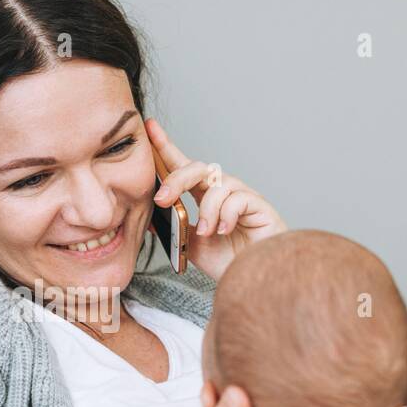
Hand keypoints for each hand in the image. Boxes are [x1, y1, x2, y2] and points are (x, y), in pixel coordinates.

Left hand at [145, 118, 286, 281]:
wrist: (249, 278)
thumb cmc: (226, 261)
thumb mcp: (188, 244)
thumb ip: (173, 228)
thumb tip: (147, 216)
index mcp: (203, 195)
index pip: (182, 165)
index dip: (166, 146)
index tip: (149, 127)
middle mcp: (222, 190)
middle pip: (198, 168)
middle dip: (176, 180)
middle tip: (162, 200)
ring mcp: (242, 195)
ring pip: (217, 185)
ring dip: (205, 210)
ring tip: (204, 232)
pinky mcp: (259, 205)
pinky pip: (237, 199)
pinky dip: (225, 216)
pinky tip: (224, 231)